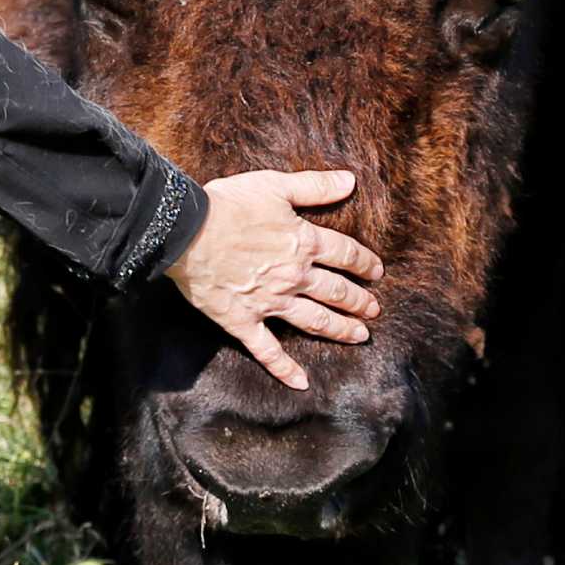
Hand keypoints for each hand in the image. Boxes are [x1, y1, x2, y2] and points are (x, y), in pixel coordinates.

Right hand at [164, 170, 383, 390]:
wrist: (187, 231)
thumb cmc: (229, 204)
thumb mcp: (275, 185)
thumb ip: (315, 185)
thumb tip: (350, 181)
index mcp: (303, 243)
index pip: (345, 254)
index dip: (365, 263)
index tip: (377, 272)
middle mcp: (294, 277)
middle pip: (337, 292)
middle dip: (360, 302)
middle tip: (375, 310)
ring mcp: (270, 303)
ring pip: (315, 321)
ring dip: (341, 330)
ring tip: (360, 336)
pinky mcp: (244, 321)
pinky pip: (268, 350)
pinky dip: (285, 369)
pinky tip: (301, 383)